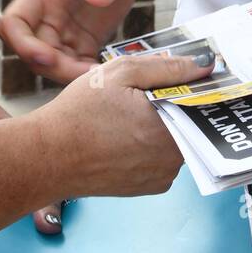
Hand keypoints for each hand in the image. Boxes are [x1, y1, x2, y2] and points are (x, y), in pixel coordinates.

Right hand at [0, 0, 142, 82]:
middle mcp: (46, 13)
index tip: (47, 55)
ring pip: (53, 63)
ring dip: (70, 75)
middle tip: (85, 73)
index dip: (22, 44)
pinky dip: (86, 73)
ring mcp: (63, 29)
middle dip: (54, 67)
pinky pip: (76, 64)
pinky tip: (107, 72)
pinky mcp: (82, 40)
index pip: (13, 23)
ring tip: (101, 75)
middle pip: (32, 51)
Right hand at [31, 51, 215, 199]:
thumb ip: (167, 67)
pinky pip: (162, 157)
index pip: (202, 102)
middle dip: (176, 102)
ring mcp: (160, 177)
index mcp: (168, 129)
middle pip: (191, 121)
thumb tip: (204, 65)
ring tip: (131, 111)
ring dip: (163, 123)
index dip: (196, 84)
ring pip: (176, 139)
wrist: (47, 157)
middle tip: (149, 91)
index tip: (187, 74)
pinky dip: (151, 143)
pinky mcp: (148, 187)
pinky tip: (126, 132)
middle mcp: (171, 159)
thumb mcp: (121, 72)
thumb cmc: (79, 114)